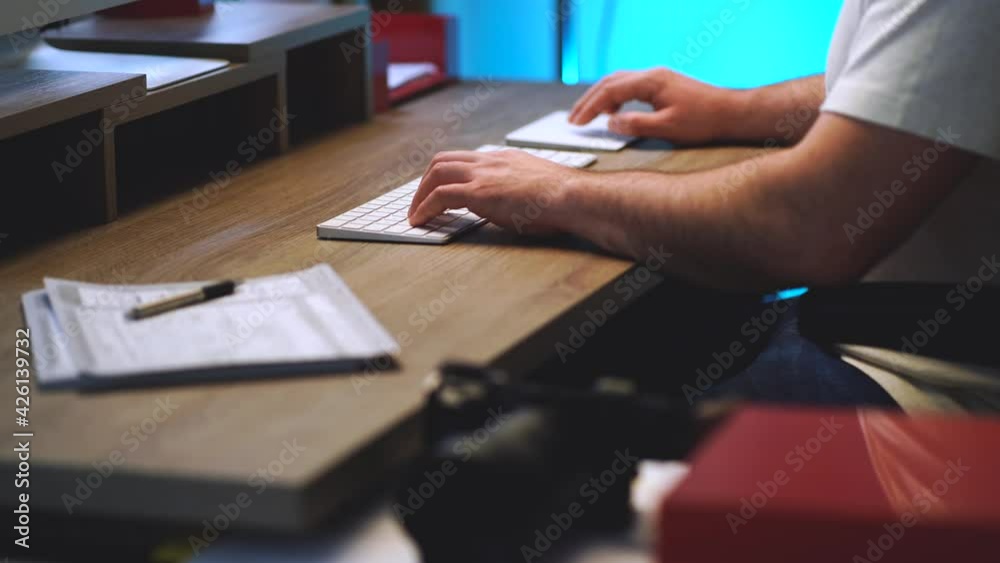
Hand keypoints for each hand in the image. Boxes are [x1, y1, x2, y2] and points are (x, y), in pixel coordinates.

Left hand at [408, 150, 581, 233]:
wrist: (572, 196)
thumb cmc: (563, 199)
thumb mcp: (535, 188)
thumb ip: (516, 190)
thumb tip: (510, 206)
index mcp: (504, 159)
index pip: (465, 160)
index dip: (448, 175)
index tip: (440, 191)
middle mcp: (490, 161)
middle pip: (444, 160)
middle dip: (426, 182)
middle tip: (420, 202)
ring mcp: (483, 174)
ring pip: (436, 172)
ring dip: (420, 194)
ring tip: (416, 214)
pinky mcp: (480, 192)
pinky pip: (440, 196)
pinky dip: (425, 208)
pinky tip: (420, 221)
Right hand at [568, 68, 734, 143]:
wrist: (731, 113)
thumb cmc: (703, 121)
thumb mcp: (667, 128)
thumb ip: (635, 125)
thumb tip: (610, 123)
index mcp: (650, 82)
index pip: (610, 91)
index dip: (590, 108)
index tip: (576, 123)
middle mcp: (652, 75)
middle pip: (610, 82)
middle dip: (589, 100)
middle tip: (573, 119)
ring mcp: (658, 78)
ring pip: (619, 82)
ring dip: (600, 98)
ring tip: (587, 116)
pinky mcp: (663, 85)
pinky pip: (630, 87)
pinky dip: (615, 98)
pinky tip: (613, 113)